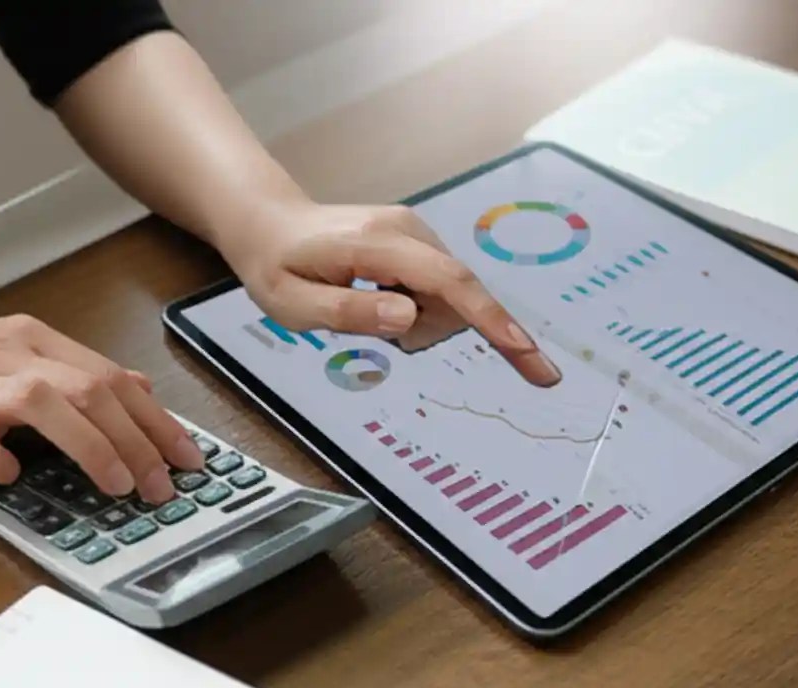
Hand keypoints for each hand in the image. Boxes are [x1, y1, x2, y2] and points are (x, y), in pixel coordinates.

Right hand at [0, 315, 201, 501]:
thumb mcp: (14, 358)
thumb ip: (76, 372)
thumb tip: (139, 387)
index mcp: (30, 338)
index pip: (110, 376)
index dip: (156, 419)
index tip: (188, 458)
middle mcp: (4, 353)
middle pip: (88, 388)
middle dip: (137, 440)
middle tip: (163, 486)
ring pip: (41, 401)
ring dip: (89, 446)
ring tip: (117, 485)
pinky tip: (12, 477)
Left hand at [221, 202, 561, 386]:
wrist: (271, 224)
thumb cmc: (276, 267)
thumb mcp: (292, 304)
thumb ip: (349, 312)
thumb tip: (408, 318)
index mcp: (376, 243)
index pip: (448, 283)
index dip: (490, 319)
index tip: (526, 352)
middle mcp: (406, 229)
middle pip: (456, 294)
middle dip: (433, 330)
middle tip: (383, 340)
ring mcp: (415, 232)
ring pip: (448, 296)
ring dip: (419, 321)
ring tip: (367, 313)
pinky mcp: (418, 242)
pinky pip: (438, 288)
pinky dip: (417, 308)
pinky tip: (380, 302)